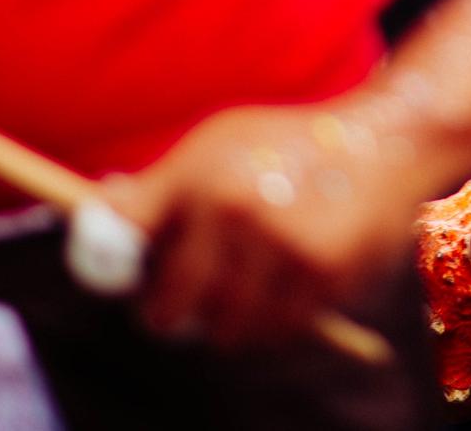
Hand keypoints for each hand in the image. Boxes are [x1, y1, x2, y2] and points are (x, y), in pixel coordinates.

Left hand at [107, 101, 428, 351]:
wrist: (385, 139)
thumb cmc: (286, 144)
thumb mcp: (216, 145)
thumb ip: (157, 188)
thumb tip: (85, 215)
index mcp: (203, 177)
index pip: (126, 244)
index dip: (118, 273)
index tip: (134, 285)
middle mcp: (238, 212)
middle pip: (169, 307)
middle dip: (169, 314)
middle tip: (179, 308)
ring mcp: (284, 248)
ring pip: (224, 331)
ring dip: (224, 324)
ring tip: (240, 293)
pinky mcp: (326, 276)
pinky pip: (277, 332)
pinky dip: (273, 323)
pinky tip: (284, 288)